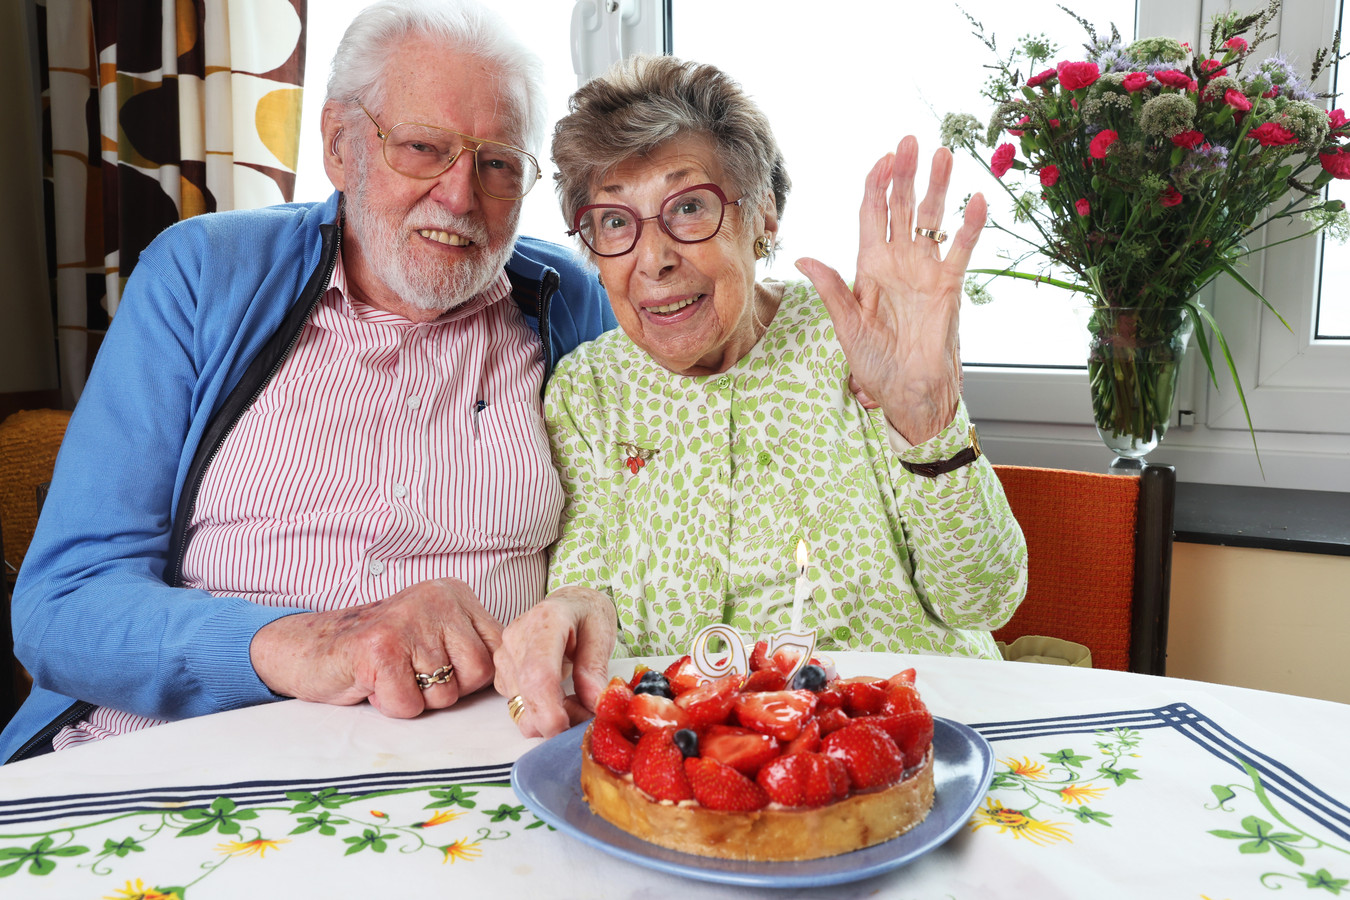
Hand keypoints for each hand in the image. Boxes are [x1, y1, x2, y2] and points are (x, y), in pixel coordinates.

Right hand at [250, 578, 501, 717]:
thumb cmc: (380, 651)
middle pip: (477, 675)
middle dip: (446, 691)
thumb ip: (472, 646)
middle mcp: (436, 599)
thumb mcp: (434, 634)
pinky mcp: (380, 649)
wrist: (308, 647)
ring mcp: (407, 621)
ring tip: (390, 676)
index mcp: (455, 594)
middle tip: (410, 675)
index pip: (498, 651)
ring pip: (444, 696)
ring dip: (414, 699)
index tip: (442, 674)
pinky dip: (390, 706)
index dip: (472, 677)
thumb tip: (520, 677)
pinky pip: (409, 706)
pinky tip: (371, 683)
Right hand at [494, 585, 616, 737]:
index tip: (567, 729)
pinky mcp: (502, 673)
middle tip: (586, 721)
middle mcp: (516, 637)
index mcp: (545, 621)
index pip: (538, 672)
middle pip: (527, 694)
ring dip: (550, 719)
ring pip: (521, 707)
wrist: (567, 604)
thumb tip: (594, 705)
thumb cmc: (586, 615)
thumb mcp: (602, 633)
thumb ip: (595, 669)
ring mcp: (504, 656)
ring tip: (577, 703)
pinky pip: (518, 707)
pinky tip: (560, 700)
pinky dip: (540, 715)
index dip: (549, 708)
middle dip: (556, 721)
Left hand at [796, 136, 986, 444]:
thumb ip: (833, 289)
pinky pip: (961, 250)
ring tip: (944, 154)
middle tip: (911, 141)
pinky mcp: (949, 286)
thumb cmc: (875, 365)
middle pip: (901, 207)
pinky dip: (970, 226)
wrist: (908, 393)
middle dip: (905, 173)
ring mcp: (925, 271)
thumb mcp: (847, 326)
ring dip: (937, 188)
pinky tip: (977, 200)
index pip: (871, 215)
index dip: (876, 185)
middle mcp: (897, 262)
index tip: (883, 158)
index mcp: (868, 267)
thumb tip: (805, 257)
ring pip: (932, 220)